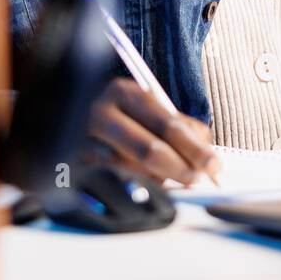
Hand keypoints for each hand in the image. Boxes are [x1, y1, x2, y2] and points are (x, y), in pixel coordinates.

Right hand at [81, 77, 220, 185]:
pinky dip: (135, 187)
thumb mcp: (150, 109)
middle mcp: (99, 113)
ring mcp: (82, 141)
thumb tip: (207, 156)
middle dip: (180, 168)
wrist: (65, 113)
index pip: (167, 125)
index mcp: (124, 93)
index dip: (195, 149)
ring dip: (158, 181)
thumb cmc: (122, 116)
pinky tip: (140, 182)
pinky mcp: (73, 167)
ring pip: (132, 172)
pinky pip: (114, 185)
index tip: (215, 165)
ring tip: (166, 177)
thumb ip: (181, 127)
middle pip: (149, 150)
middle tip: (197, 179)